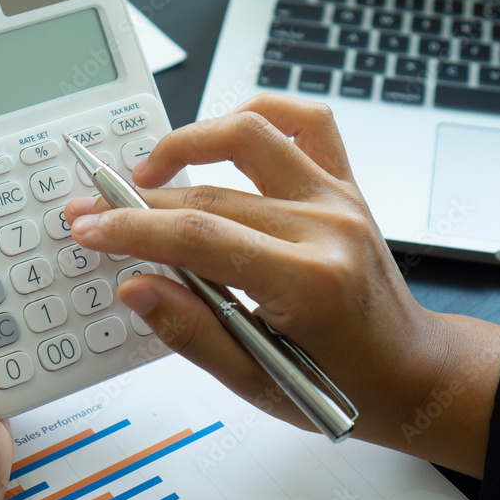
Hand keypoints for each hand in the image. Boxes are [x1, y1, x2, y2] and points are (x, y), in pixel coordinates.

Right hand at [65, 94, 499, 477]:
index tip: (90, 227)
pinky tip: (222, 134)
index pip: (199, 238)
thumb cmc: (343, 385)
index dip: (132, 228)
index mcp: (309, 282)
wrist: (409, 371)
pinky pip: (307, 122)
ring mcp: (340, 199)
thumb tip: (136, 286)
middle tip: (93, 208)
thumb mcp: (258, 382)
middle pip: (212, 193)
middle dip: (139, 199)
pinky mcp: (345, 187)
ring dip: (190, 142)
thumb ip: (192, 332)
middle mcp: (328, 227)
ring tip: (147, 171)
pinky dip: (260, 114)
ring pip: (253, 136)